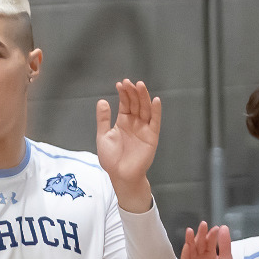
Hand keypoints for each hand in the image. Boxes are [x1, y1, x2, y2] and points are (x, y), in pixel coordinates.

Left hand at [96, 79, 160, 210]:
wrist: (121, 176)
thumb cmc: (112, 159)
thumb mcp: (103, 136)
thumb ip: (103, 119)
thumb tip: (102, 101)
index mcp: (123, 121)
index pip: (126, 103)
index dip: (124, 93)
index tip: (120, 84)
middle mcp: (135, 123)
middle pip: (136, 103)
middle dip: (133, 92)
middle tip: (129, 82)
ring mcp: (144, 129)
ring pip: (145, 109)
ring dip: (144, 97)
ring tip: (140, 85)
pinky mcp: (152, 137)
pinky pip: (155, 122)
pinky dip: (156, 111)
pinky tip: (155, 100)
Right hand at [180, 222, 232, 258]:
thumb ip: (225, 246)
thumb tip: (224, 228)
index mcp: (210, 255)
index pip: (210, 242)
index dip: (212, 235)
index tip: (216, 228)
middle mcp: (200, 258)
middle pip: (199, 244)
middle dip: (201, 234)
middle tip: (203, 225)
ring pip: (190, 251)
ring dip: (190, 241)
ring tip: (190, 231)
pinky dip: (185, 255)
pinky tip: (187, 247)